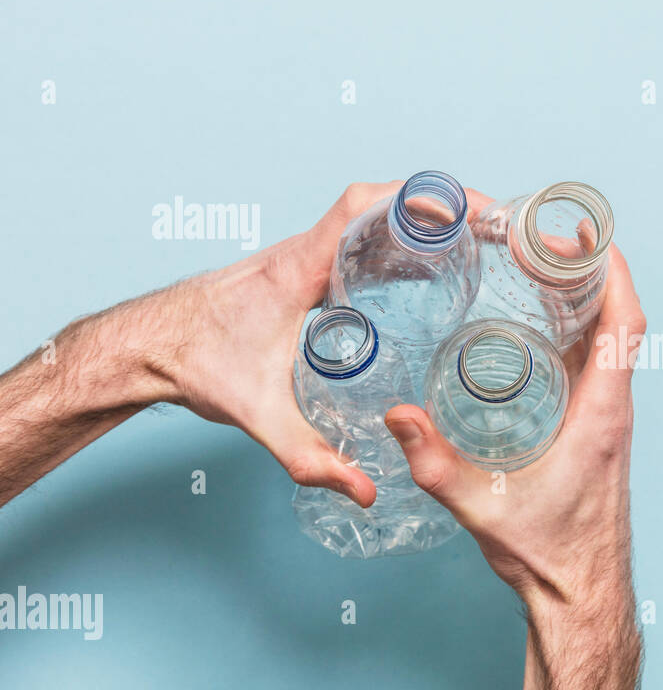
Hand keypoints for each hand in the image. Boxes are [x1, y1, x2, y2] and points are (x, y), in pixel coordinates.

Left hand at [150, 181, 493, 505]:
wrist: (146, 348)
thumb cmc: (194, 365)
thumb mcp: (260, 416)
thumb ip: (311, 458)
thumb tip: (364, 490)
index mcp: (298, 268)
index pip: (359, 207)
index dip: (415, 199)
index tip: (463, 206)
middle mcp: (301, 251)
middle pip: (379, 203)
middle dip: (438, 206)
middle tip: (489, 225)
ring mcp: (301, 256)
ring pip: (368, 218)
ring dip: (417, 220)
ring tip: (471, 240)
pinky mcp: (299, 270)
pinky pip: (355, 239)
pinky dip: (393, 241)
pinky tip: (421, 268)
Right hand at [383, 244, 645, 689]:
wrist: (580, 594)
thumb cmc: (549, 556)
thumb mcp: (482, 509)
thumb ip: (435, 465)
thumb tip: (396, 418)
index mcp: (601, 417)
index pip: (624, 327)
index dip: (612, 273)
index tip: (586, 235)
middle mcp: (613, 410)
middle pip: (618, 320)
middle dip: (590, 270)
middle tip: (544, 235)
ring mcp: (607, 420)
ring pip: (608, 342)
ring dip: (585, 299)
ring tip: (540, 264)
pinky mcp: (596, 431)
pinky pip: (596, 365)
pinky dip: (576, 332)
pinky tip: (537, 325)